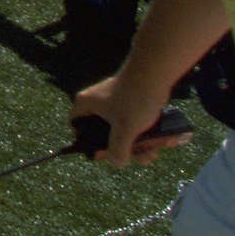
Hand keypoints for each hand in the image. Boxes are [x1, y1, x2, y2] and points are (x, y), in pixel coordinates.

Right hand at [69, 75, 183, 166]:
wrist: (155, 73)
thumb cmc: (135, 98)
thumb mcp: (125, 129)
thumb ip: (118, 150)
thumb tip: (116, 162)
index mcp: (86, 105)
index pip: (76, 126)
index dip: (87, 143)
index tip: (104, 153)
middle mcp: (96, 102)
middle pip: (103, 132)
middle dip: (123, 148)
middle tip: (137, 158)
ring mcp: (113, 100)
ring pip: (121, 128)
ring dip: (137, 144)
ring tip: (152, 153)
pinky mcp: (129, 99)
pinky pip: (132, 121)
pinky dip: (143, 133)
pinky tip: (158, 142)